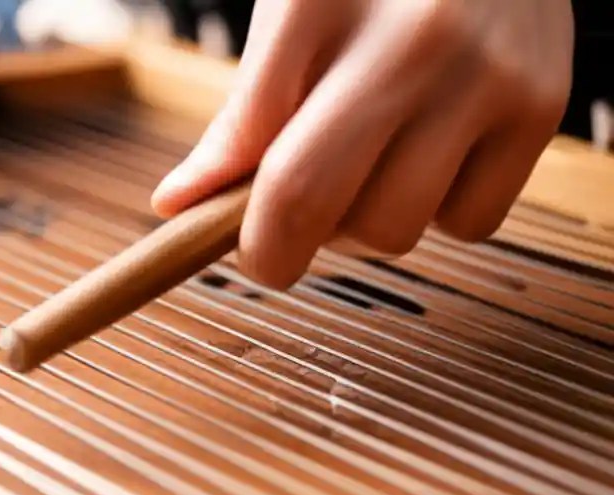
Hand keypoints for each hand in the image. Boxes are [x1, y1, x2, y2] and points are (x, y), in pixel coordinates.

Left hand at [152, 0, 574, 288]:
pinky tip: (429, 155)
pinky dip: (438, 212)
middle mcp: (413, 40)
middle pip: (321, 207)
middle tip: (285, 223)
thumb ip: (244, 111)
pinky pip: (468, 222)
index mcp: (324, 3)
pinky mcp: (541, 104)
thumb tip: (177, 206)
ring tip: (365, 162)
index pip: (262, 158)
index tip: (240, 245)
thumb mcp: (294, 13)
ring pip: (393, 230)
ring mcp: (486, 74)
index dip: (244, 232)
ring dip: (363, 224)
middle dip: (284, 245)